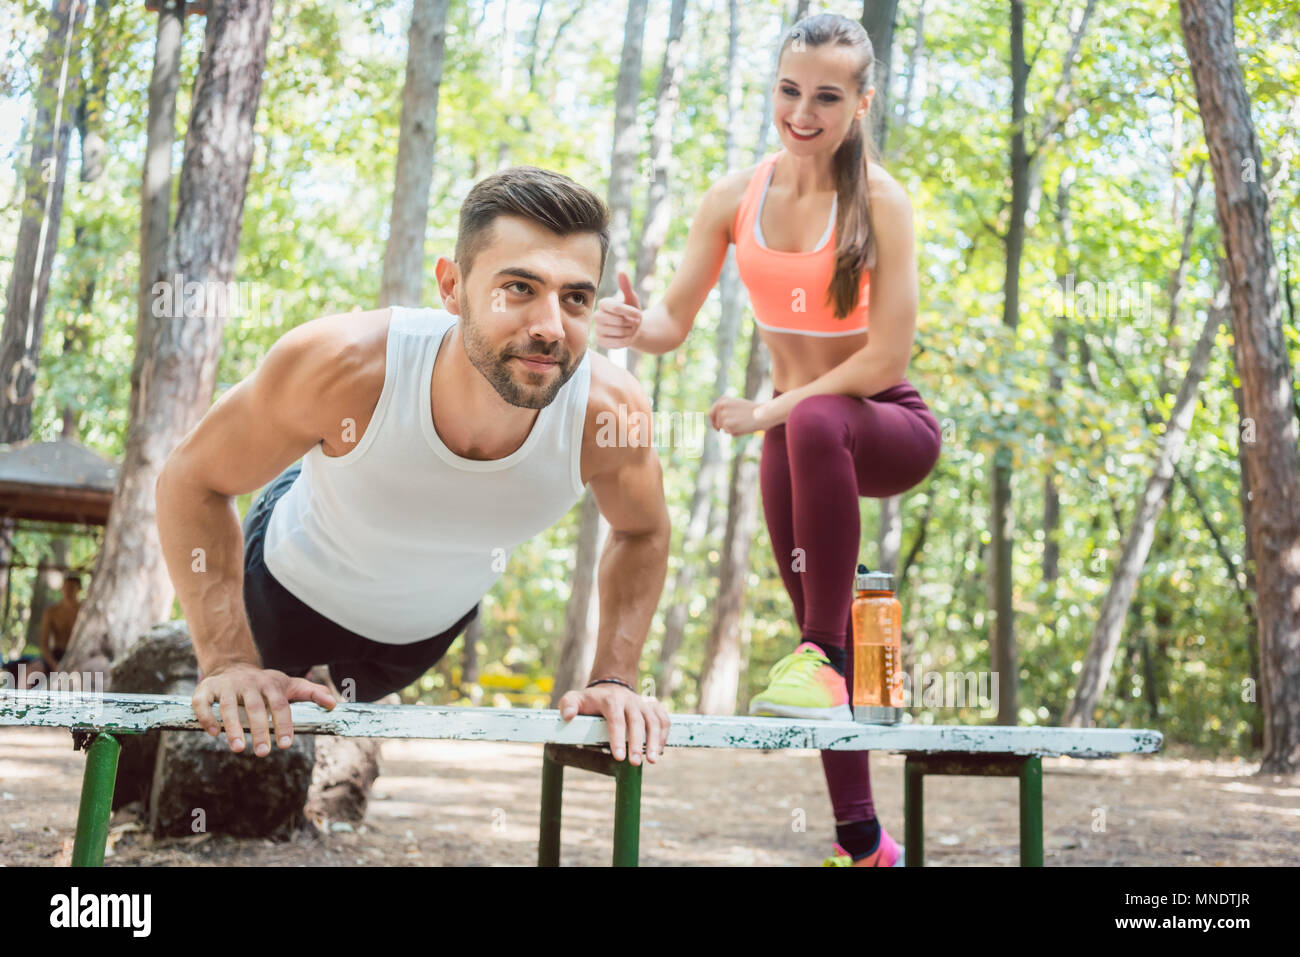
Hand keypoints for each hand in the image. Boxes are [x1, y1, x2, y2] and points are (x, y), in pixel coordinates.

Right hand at [192, 662, 336, 756]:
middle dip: (259, 730)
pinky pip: (204, 704)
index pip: (280, 705)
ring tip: (238, 749)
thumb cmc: (264, 683)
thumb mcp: (289, 685)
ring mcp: (226, 686)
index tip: (285, 745)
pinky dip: (207, 718)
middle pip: (255, 708)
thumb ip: (311, 692)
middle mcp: (248, 684)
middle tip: (263, 753)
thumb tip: (334, 704)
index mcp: (270, 684)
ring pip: (228, 707)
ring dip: (232, 728)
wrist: (232, 665)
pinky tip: (213, 734)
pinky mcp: (206, 690)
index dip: (283, 724)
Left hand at [557, 682, 669, 765]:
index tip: (619, 757)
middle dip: (638, 743)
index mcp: (611, 699)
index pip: (616, 718)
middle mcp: (630, 700)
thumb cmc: (591, 700)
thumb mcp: (575, 698)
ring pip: (654, 721)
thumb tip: (567, 716)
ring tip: (652, 760)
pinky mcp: (653, 707)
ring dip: (655, 741)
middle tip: (635, 763)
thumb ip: (568, 705)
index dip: (618, 738)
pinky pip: (663, 719)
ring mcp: (643, 703)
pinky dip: (664, 734)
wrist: (611, 685)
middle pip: (637, 721)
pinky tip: (661, 750)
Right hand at [593, 271, 641, 349]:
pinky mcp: (600, 341)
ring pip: (618, 332)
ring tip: (630, 329)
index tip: (640, 315)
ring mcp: (597, 329)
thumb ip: (626, 287)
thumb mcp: (632, 299)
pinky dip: (625, 341)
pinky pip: (615, 343)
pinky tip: (627, 337)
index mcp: (603, 303)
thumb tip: (621, 272)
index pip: (615, 307)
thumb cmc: (632, 312)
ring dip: (630, 332)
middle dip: (630, 323)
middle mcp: (597, 316)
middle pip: (617, 321)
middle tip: (634, 322)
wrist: (632, 329)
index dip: (629, 312)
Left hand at [709, 395, 766, 434]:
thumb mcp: (737, 405)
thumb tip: (717, 422)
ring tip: (741, 425)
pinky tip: (743, 427)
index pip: (711, 413)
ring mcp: (723, 415)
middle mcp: (721, 406)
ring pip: (722, 428)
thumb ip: (726, 410)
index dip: (713, 421)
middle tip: (721, 431)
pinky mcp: (727, 424)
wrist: (762, 414)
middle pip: (715, 422)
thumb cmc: (752, 411)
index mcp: (723, 399)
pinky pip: (728, 432)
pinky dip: (734, 432)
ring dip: (729, 429)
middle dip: (718, 427)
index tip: (716, 427)